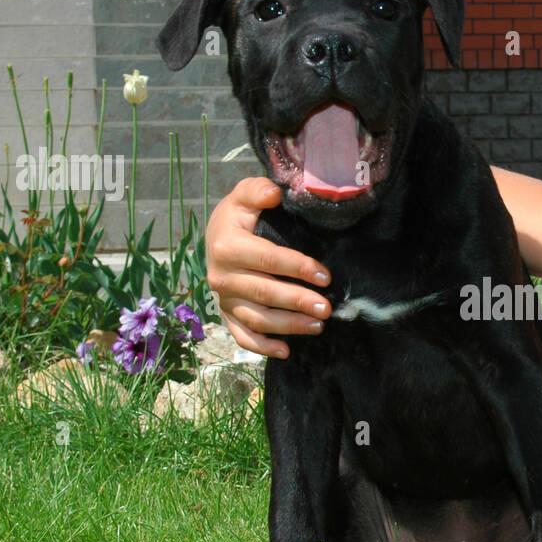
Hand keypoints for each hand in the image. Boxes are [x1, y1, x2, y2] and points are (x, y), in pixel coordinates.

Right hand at [205, 177, 331, 358]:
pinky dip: (262, 346)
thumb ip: (257, 190)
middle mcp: (222, 276)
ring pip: (257, 318)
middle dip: (297, 302)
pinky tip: (285, 351)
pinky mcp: (227, 313)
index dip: (298, 268)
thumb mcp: (244, 195)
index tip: (325, 276)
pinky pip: (242, 335)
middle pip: (265, 293)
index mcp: (228, 246)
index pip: (269, 259)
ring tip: (318, 326)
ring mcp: (224, 298)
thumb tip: (273, 194)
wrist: (215, 235)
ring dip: (288, 326)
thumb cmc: (239, 216)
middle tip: (326, 308)